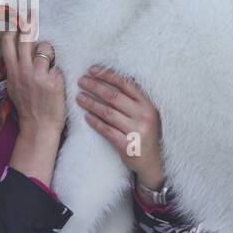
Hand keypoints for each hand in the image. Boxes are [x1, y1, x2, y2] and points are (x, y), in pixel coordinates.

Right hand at [1, 13, 64, 134]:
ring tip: (49, 61)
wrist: (38, 126)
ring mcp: (38, 75)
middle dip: (30, 23)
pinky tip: (56, 80)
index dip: (13, 27)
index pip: (8, 42)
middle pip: (25, 38)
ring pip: (44, 47)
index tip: (17, 17)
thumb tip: (20, 52)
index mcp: (12, 71)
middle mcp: (23, 70)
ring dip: (48, 51)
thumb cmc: (27, 106)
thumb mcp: (13, 86)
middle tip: (33, 12)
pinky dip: (57, 69)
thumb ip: (16, 68)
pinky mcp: (54, 81)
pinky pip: (57, 65)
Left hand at [75, 65, 164, 188]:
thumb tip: (113, 78)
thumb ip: (134, 99)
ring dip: (91, 103)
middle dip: (95, 86)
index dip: (107, 75)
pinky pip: (106, 130)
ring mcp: (136, 131)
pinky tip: (86, 116)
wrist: (153, 162)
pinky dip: (95, 122)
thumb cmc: (145, 134)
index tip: (92, 70)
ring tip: (79, 97)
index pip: (125, 84)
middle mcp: (143, 116)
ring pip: (108, 112)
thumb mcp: (146, 114)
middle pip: (114, 96)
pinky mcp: (127, 145)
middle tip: (81, 80)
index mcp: (148, 105)